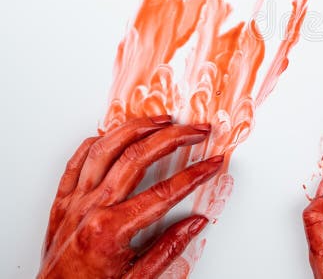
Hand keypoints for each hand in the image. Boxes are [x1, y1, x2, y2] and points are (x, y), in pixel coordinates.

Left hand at [39, 116, 222, 277]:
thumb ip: (168, 249)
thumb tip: (195, 223)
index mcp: (112, 229)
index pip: (164, 192)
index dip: (195, 174)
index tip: (213, 163)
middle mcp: (91, 208)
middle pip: (137, 157)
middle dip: (174, 138)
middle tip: (197, 131)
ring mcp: (74, 201)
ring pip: (106, 148)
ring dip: (137, 127)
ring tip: (162, 120)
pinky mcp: (62, 200)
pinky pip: (78, 160)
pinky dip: (98, 142)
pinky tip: (115, 133)